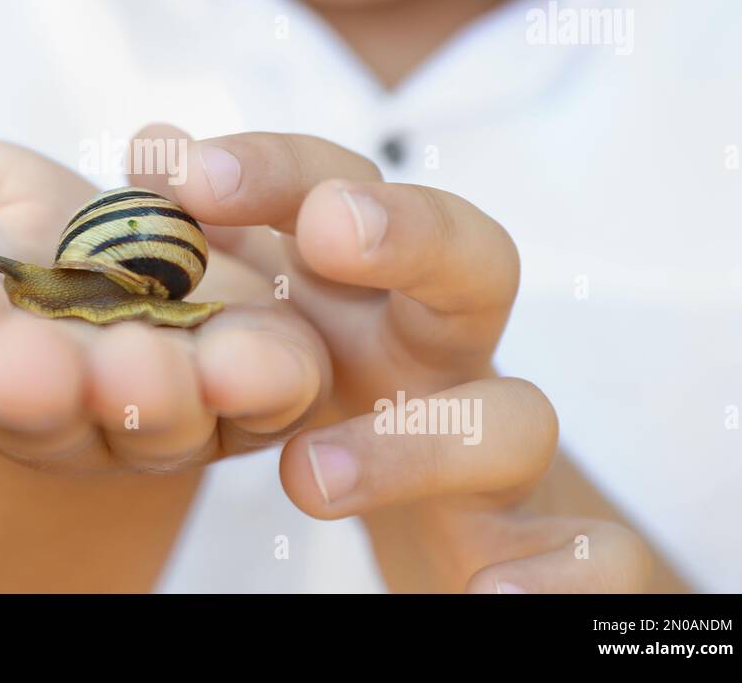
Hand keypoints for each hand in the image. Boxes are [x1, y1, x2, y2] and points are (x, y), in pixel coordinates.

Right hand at [0, 102, 331, 474]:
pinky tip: (267, 360)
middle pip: (44, 401)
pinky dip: (263, 388)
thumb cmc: (21, 234)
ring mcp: (156, 411)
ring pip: (156, 416)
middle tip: (31, 367)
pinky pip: (261, 403)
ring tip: (146, 370)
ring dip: (152, 398)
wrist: (131, 274)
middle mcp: (56, 400)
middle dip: (37, 384)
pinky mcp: (251, 395)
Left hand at [133, 127, 661, 591]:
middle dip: (410, 231)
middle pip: (471, 260)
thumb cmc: (350, 406)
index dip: (275, 170)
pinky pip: (591, 555)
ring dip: (421, 445)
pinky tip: (492, 600)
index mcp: (374, 293)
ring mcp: (503, 450)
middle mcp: (448, 354)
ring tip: (307, 478)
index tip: (180, 170)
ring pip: (515, 419)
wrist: (455, 541)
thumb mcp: (271, 324)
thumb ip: (215, 247)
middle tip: (331, 229)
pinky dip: (555, 577)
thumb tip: (149, 140)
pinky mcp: (546, 550)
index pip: (345, 195)